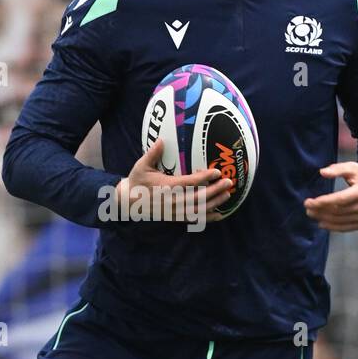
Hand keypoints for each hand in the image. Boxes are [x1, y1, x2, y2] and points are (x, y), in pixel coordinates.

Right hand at [115, 137, 232, 222]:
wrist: (128, 203)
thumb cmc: (137, 181)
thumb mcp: (142, 166)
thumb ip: (153, 153)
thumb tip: (161, 139)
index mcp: (166, 187)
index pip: (189, 183)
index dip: (204, 178)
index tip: (216, 172)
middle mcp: (173, 201)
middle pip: (199, 197)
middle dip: (215, 190)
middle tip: (228, 182)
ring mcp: (175, 211)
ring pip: (199, 210)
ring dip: (215, 203)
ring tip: (227, 195)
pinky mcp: (176, 217)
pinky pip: (195, 219)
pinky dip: (208, 217)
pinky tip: (220, 214)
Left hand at [304, 162, 357, 231]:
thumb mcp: (353, 167)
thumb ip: (338, 169)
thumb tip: (322, 172)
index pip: (339, 200)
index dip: (323, 202)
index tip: (309, 201)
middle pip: (338, 212)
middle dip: (320, 211)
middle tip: (307, 208)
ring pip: (341, 221)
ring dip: (323, 219)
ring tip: (311, 214)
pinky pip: (347, 228)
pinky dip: (333, 227)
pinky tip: (322, 223)